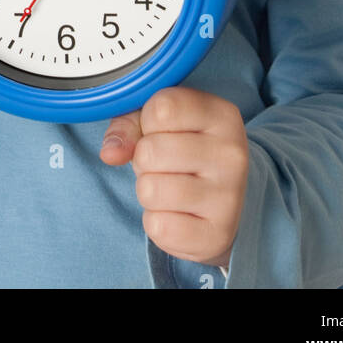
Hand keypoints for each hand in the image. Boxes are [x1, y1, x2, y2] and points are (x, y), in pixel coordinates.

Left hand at [99, 86, 248, 268]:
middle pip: (150, 151)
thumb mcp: (157, 123)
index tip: (162, 130)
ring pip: (150, 190)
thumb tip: (110, 153)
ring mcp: (229, 197)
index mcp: (222, 115)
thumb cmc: (183, 150)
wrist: (223, 202)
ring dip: (147, 190)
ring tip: (169, 187)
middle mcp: (232, 154)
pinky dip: (156, 221)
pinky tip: (177, 213)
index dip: (147, 120)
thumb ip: (128, 125)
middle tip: (164, 164)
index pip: (162, 108)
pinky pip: (158, 227)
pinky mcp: (217, 235)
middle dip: (143, 159)